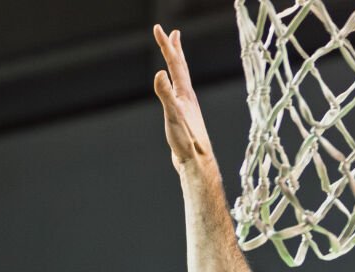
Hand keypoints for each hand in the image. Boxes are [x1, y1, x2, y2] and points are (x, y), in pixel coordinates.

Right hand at [153, 25, 215, 169]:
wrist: (197, 161)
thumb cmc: (186, 140)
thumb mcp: (173, 115)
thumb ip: (165, 94)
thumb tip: (159, 72)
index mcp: (185, 92)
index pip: (174, 63)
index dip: (165, 45)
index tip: (157, 28)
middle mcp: (188, 96)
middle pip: (181, 67)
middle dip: (175, 49)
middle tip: (173, 33)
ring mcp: (187, 106)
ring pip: (181, 80)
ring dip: (177, 66)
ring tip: (174, 58)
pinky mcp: (185, 117)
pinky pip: (179, 93)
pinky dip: (175, 85)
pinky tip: (174, 91)